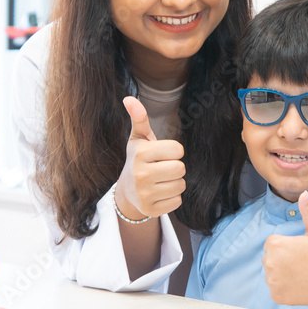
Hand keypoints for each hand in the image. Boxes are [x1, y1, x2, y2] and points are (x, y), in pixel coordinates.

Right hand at [114, 96, 185, 221]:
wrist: (126, 192)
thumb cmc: (138, 160)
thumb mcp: (138, 139)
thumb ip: (139, 119)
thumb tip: (129, 98)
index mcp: (141, 154)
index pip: (178, 150)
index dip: (173, 152)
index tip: (162, 155)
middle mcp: (141, 174)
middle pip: (181, 168)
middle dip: (175, 168)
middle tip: (162, 168)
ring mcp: (145, 194)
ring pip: (181, 185)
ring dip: (175, 183)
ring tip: (161, 181)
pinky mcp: (151, 209)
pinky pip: (177, 201)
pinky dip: (172, 198)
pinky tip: (160, 193)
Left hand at [263, 192, 307, 306]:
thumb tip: (304, 194)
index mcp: (276, 245)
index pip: (271, 244)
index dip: (286, 247)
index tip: (299, 251)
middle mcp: (270, 262)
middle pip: (269, 259)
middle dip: (282, 260)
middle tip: (301, 262)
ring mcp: (273, 281)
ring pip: (272, 275)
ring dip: (282, 274)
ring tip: (301, 273)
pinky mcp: (277, 295)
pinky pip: (275, 289)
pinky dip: (284, 289)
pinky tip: (299, 284)